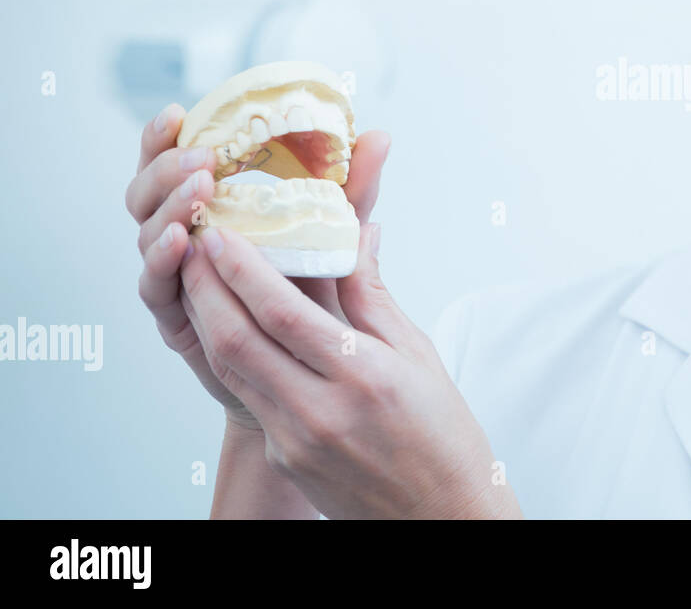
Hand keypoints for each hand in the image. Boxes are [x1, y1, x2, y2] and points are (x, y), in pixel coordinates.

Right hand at [126, 102, 389, 430]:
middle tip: (200, 158)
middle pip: (147, 193)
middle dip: (166, 169)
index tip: (178, 112)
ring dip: (168, 207)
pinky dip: (163, 259)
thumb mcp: (337, 231)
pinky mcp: (176, 317)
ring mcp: (176, 276)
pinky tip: (181, 241)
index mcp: (211, 207)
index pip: (173, 163)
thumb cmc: (317, 290)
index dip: (164, 138)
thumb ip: (353, 188)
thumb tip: (380, 136)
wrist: (309, 369)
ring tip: (198, 190)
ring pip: (148, 232)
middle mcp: (185, 236)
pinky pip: (155, 285)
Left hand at [178, 217, 520, 518]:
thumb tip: (361, 232)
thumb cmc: (442, 435)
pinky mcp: (283, 459)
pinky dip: (235, 356)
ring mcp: (294, 442)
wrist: (440, 514)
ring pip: (231, 369)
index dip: (241, 269)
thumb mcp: (418, 355)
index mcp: (362, 376)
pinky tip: (234, 328)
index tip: (221, 234)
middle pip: (237, 340)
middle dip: (205, 287)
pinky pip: (251, 398)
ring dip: (207, 319)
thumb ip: (374, 295)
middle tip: (193, 245)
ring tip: (200, 279)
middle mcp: (320, 411)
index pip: (281, 312)